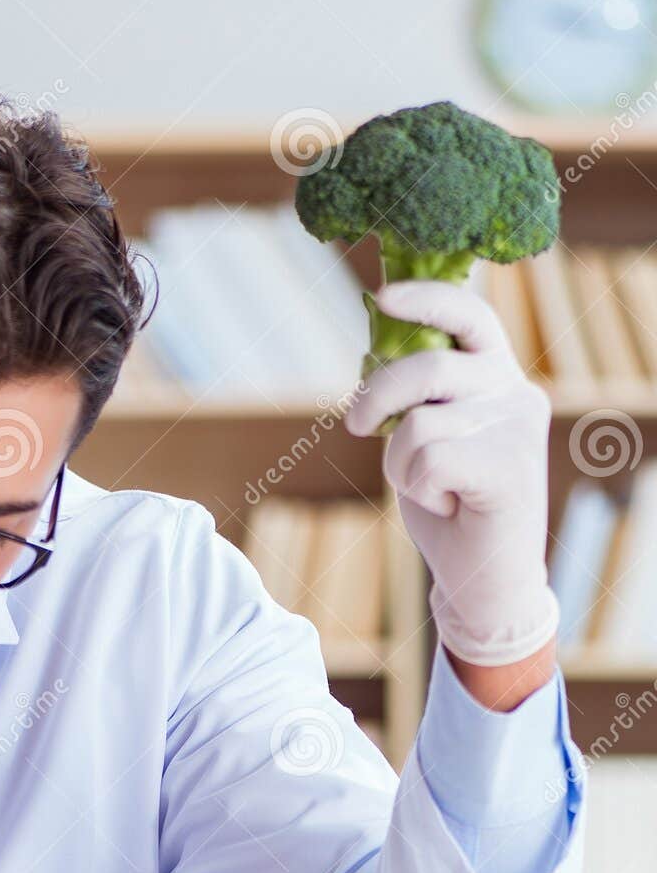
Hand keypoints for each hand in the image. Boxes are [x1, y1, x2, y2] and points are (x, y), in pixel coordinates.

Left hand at [343, 279, 558, 668]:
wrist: (484, 575)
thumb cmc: (449, 502)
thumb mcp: (426, 436)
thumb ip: (416, 395)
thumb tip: (375, 350)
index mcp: (499, 375)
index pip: (469, 316)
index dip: (427, 298)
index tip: (382, 297)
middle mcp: (517, 392)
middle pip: (425, 366)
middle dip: (374, 396)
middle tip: (356, 425)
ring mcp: (518, 429)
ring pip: (417, 423)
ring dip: (400, 462)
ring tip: (430, 485)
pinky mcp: (511, 468)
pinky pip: (427, 461)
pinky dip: (419, 489)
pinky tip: (448, 504)